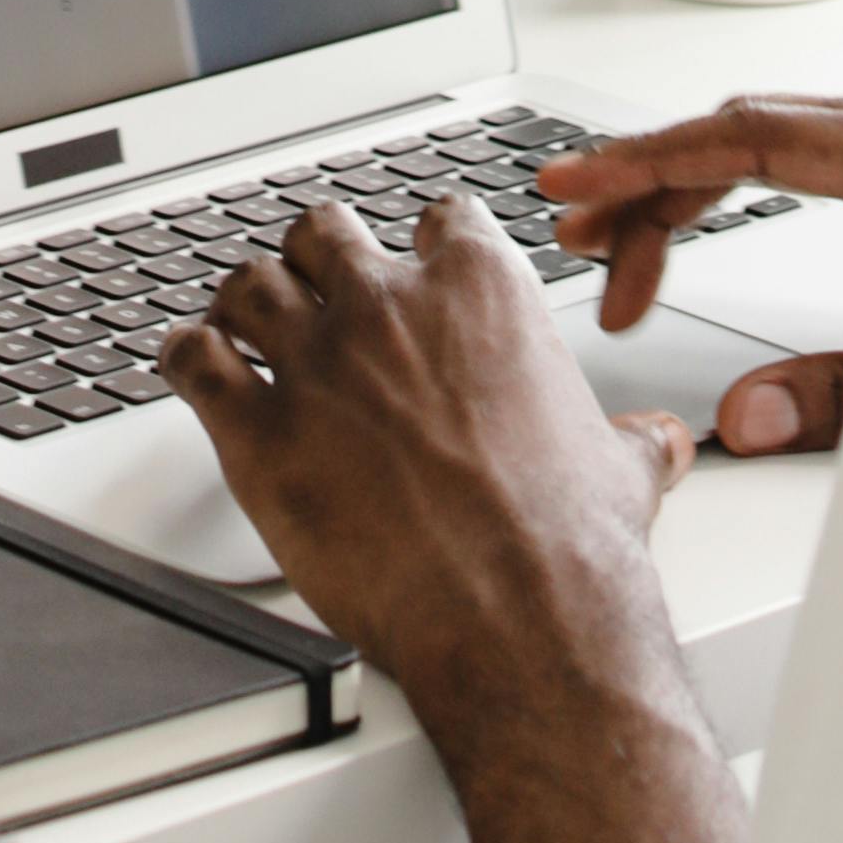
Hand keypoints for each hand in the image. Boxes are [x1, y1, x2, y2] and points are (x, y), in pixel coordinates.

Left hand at [159, 192, 686, 698]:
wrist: (523, 624)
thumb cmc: (570, 550)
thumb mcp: (620, 474)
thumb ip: (629, 442)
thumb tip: (659, 443)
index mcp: (479, 293)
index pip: (439, 218)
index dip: (426, 241)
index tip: (417, 265)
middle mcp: (389, 307)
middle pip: (323, 232)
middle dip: (317, 261)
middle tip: (316, 295)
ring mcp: (318, 363)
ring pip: (249, 285)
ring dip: (244, 307)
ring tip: (242, 328)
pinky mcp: (260, 434)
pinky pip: (193, 363)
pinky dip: (184, 360)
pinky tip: (190, 369)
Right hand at [537, 93, 842, 456]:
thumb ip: (842, 395)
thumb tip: (740, 420)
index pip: (749, 137)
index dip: (650, 160)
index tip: (575, 188)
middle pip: (745, 135)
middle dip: (648, 185)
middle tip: (579, 242)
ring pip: (769, 139)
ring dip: (686, 184)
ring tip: (619, 241)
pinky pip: (800, 149)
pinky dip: (734, 179)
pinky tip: (700, 211)